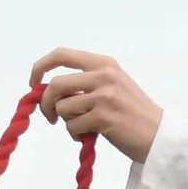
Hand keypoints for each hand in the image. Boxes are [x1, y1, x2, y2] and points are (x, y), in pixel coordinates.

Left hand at [33, 49, 163, 163]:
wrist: (154, 131)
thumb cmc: (127, 110)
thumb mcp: (109, 85)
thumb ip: (82, 83)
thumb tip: (43, 90)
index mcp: (103, 63)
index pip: (61, 55)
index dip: (40, 67)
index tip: (32, 84)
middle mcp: (104, 75)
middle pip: (54, 86)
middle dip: (46, 104)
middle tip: (51, 117)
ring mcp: (104, 95)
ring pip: (62, 108)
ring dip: (66, 122)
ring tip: (83, 125)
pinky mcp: (103, 116)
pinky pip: (71, 126)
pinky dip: (75, 134)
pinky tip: (90, 134)